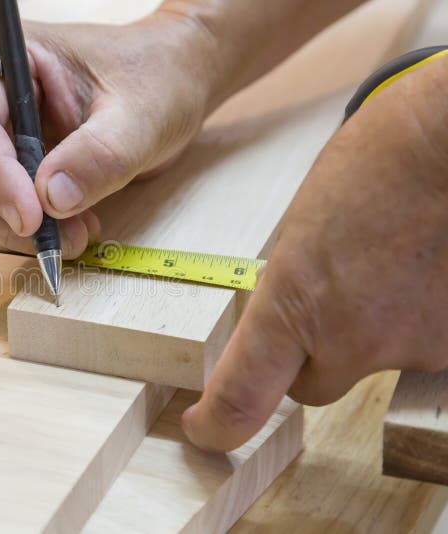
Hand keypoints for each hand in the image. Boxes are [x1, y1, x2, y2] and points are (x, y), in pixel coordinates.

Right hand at [0, 12, 218, 256]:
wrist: (169, 86)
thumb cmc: (154, 79)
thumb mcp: (141, 113)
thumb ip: (100, 153)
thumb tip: (52, 199)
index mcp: (2, 60)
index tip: (31, 218)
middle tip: (58, 242)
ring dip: (9, 234)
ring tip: (76, 235)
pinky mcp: (1, 175)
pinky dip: (18, 238)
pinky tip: (68, 231)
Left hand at [182, 56, 447, 451]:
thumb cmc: (377, 162)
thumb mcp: (304, 226)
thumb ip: (293, 285)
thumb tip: (293, 314)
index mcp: (293, 304)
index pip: (243, 395)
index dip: (218, 423)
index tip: (206, 429)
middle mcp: (351, 341)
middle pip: (315, 386)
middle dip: (314, 357)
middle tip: (333, 300)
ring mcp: (414, 349)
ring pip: (376, 363)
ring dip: (377, 329)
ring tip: (394, 263)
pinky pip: (425, 346)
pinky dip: (421, 318)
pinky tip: (426, 270)